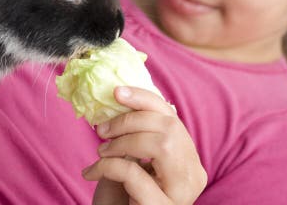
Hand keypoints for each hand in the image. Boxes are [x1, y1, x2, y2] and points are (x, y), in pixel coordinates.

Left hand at [83, 87, 206, 204]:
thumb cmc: (119, 198)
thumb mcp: (130, 160)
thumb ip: (137, 135)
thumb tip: (126, 96)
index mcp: (189, 161)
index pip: (173, 118)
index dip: (145, 99)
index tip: (117, 92)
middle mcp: (194, 177)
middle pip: (169, 127)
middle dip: (130, 120)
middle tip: (102, 129)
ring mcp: (182, 195)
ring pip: (160, 145)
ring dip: (122, 143)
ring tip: (100, 152)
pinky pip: (135, 173)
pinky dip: (109, 166)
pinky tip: (92, 173)